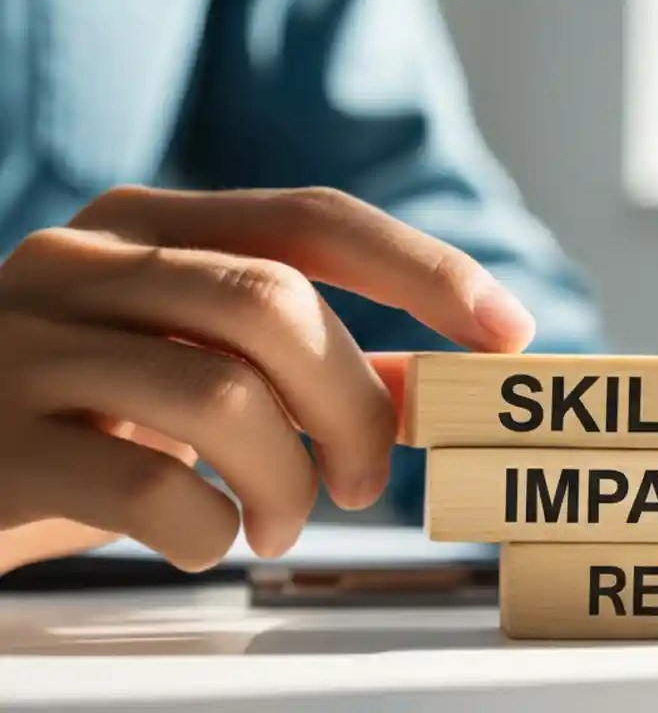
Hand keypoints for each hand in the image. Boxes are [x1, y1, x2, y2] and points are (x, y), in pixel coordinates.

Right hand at [0, 186, 534, 573]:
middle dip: (355, 406)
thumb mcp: (185, 362)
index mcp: (149, 225)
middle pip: (276, 306)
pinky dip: (212, 530)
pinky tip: (208, 539)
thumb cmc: (87, 414)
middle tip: (366, 482)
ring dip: (290, 480)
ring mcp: (29, 346)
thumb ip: (293, 361)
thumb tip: (425, 383)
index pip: (312, 219)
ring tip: (282, 521)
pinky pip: (151, 487)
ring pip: (222, 394)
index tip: (508, 332)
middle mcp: (84, 261)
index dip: (424, 271)